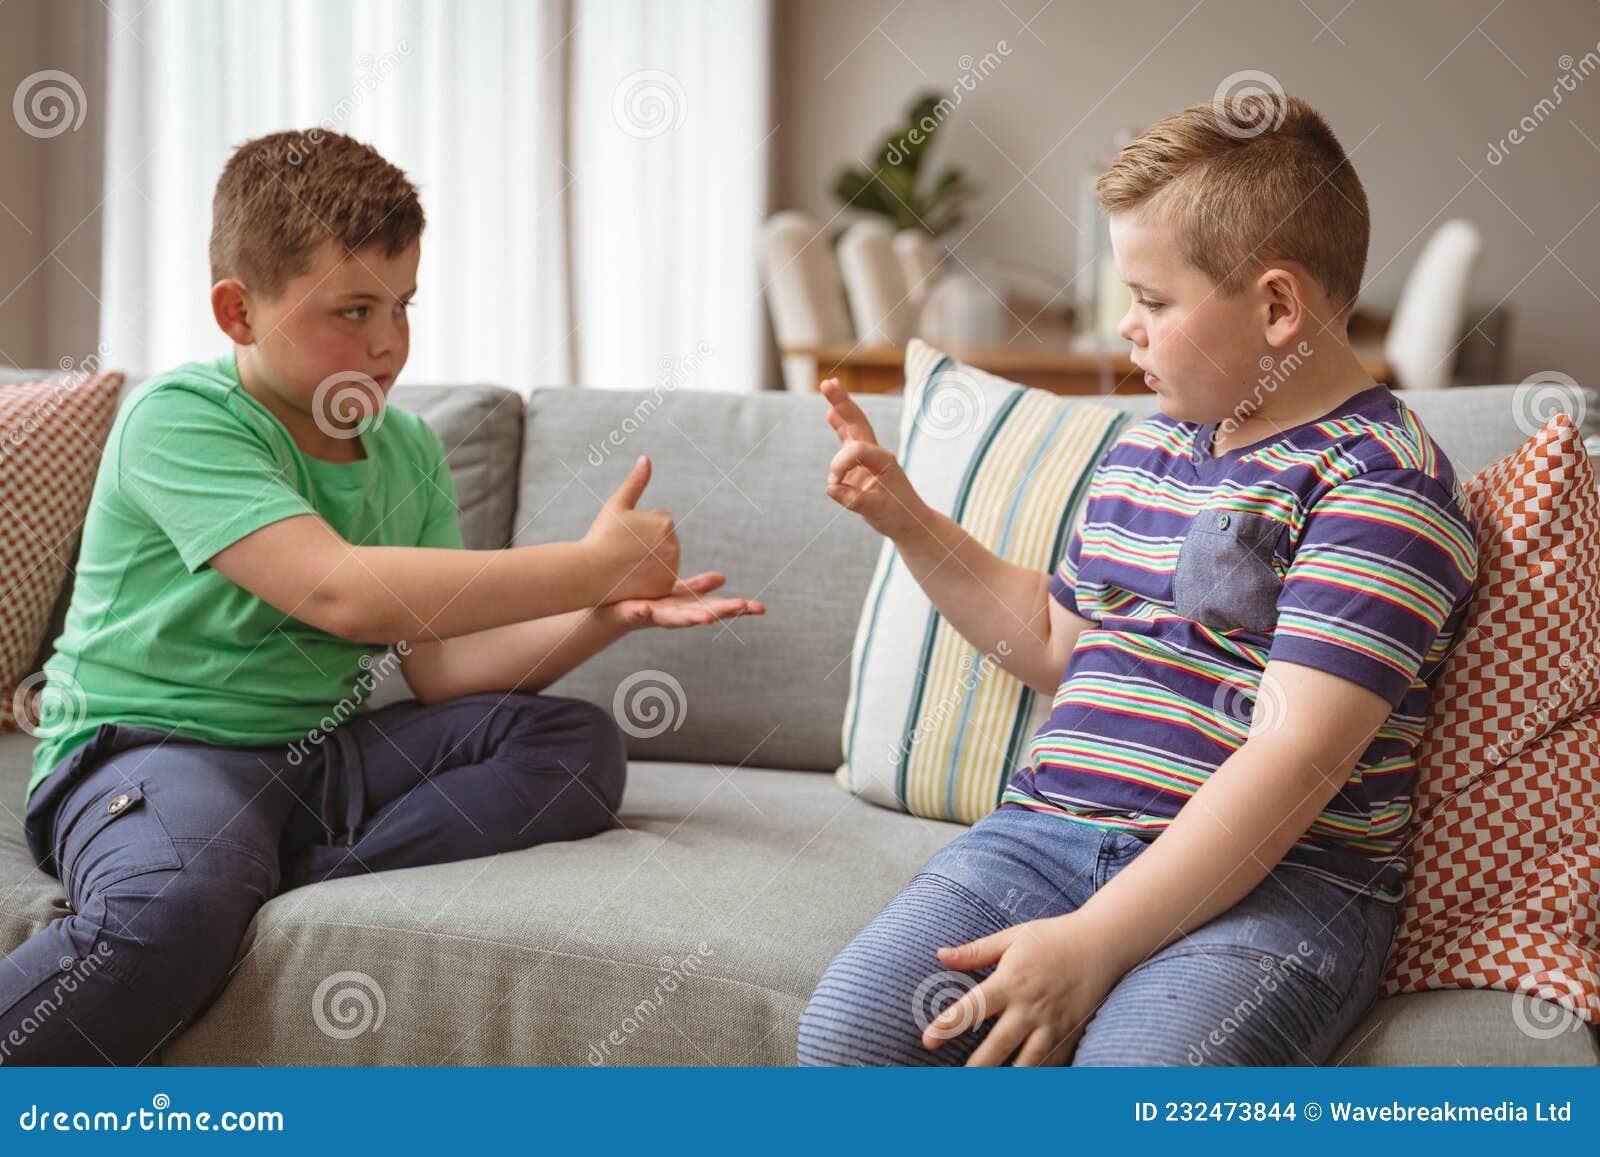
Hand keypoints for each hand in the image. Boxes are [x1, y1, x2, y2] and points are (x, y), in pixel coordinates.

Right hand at [583, 455, 679, 601]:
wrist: (589, 572)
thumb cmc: (601, 536)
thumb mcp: (617, 504)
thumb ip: (635, 482)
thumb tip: (646, 458)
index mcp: (665, 522)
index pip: (657, 521)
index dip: (636, 528)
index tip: (623, 535)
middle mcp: (673, 545)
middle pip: (662, 542)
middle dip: (646, 545)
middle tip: (623, 551)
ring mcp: (671, 568)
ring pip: (662, 560)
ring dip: (648, 561)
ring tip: (627, 564)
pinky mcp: (665, 587)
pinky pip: (660, 579)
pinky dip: (649, 579)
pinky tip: (632, 577)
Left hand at [601, 571, 765, 629]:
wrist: (607, 610)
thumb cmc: (645, 599)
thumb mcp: (675, 593)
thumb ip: (697, 587)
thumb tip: (723, 577)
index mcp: (685, 607)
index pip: (717, 608)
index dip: (739, 609)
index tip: (761, 609)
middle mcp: (673, 615)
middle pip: (701, 615)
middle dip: (721, 612)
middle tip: (742, 607)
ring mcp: (652, 616)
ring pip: (673, 620)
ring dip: (688, 619)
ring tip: (705, 617)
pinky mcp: (629, 613)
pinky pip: (635, 612)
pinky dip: (641, 612)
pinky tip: (646, 608)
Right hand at [821, 378, 930, 542]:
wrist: (910, 522)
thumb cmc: (898, 516)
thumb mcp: (876, 512)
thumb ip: (853, 500)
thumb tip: (830, 488)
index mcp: (883, 461)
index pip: (854, 451)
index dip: (839, 465)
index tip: (833, 484)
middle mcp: (876, 454)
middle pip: (857, 422)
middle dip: (843, 402)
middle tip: (828, 383)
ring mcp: (869, 458)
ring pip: (853, 427)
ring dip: (841, 407)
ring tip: (829, 386)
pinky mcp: (861, 465)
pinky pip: (848, 441)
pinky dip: (840, 427)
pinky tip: (831, 414)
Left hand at [923, 912, 1126, 1066]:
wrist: (1102, 943)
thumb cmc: (1053, 937)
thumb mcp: (1012, 937)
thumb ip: (975, 951)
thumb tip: (940, 955)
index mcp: (1010, 982)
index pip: (973, 1008)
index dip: (948, 1026)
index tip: (927, 1041)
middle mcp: (1030, 1007)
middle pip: (997, 1046)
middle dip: (974, 1068)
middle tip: (951, 1083)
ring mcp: (1052, 1025)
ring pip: (1026, 1064)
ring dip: (1004, 1081)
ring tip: (984, 1094)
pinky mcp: (1070, 1035)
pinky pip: (1051, 1066)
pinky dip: (1036, 1078)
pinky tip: (1020, 1086)